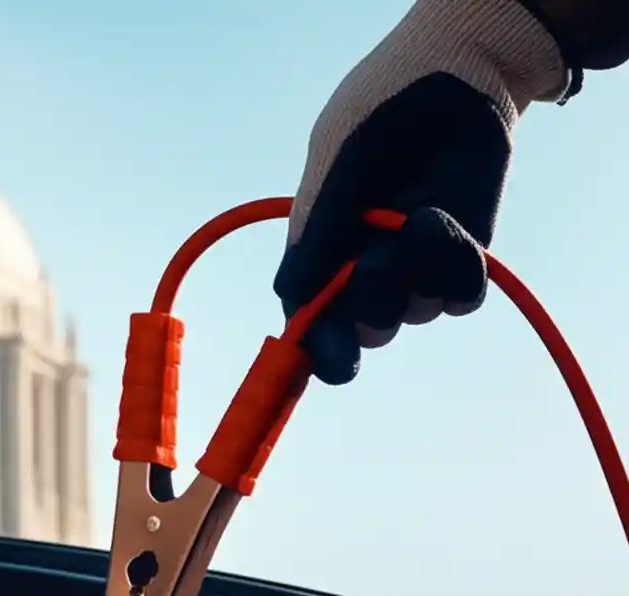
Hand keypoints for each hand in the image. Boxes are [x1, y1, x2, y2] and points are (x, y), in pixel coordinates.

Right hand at [274, 0, 571, 384]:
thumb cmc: (376, 116)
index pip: (312, 323)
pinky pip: (461, 295)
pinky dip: (452, 265)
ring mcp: (417, 267)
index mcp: (321, 255)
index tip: (328, 359)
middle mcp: (365, 270)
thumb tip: (288, 299)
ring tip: (414, 215)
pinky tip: (440, 217)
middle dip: (368, 310)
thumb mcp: (336, 167)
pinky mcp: (464, 258)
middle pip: (364, 332)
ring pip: (414, 313)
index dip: (317, 349)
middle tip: (371, 265)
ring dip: (412, 274)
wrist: (451, 79)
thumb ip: (316, 232)